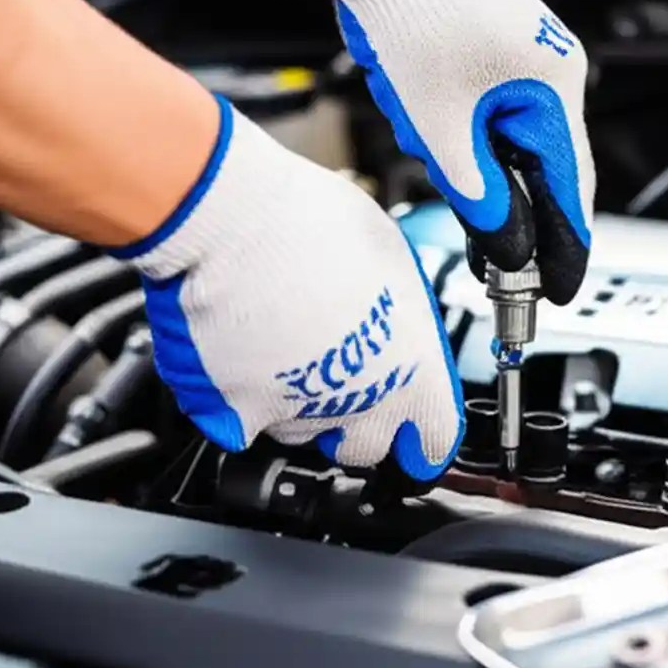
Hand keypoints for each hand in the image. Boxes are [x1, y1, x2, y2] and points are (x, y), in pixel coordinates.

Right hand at [113, 96, 462, 476]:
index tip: (412, 431)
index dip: (422, 435)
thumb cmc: (312, 224)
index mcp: (412, 367)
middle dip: (355, 422)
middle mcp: (362, 401)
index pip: (436, 440)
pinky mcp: (239, 414)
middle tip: (339, 374)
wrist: (232, 222)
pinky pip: (242, 423)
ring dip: (298, 402)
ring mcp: (300, 412)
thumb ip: (399, 313)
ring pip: (304, 431)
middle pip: (366, 445)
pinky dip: (238, 401)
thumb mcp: (390, 258)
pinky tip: (239, 354)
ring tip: (283, 343)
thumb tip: (396, 319)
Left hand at [280, 0, 595, 304]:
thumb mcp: (440, 125)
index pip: (571, 183)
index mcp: (554, 84)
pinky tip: (419, 114)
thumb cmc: (409, 8)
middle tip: (488, 252)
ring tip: (417, 124)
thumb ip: (478, 193)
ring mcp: (523, 57)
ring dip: (464, 155)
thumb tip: (508, 243)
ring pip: (505, 140)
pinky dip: (456, 131)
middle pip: (538, 164)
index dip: (565, 241)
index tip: (561, 285)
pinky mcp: (492, 52)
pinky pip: (487, 113)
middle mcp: (550, 68)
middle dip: (502, 199)